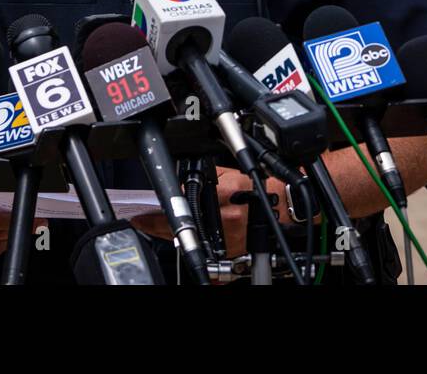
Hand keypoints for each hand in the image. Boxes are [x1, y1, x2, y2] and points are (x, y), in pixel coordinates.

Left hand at [130, 168, 287, 259]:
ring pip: (190, 243)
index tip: (140, 214)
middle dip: (158, 226)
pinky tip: (184, 243)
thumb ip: (207, 179)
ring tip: (157, 229)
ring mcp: (228, 239)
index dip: (154, 214)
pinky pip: (207, 252)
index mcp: (221, 196)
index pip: (178, 207)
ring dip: (173, 236)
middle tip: (143, 222)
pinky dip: (194, 247)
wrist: (286, 206)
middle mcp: (223, 220)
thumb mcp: (231, 174)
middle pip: (179, 230)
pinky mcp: (234, 251)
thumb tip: (184, 184)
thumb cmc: (264, 187)